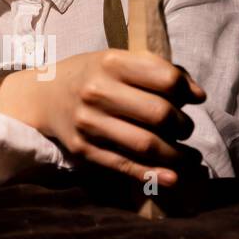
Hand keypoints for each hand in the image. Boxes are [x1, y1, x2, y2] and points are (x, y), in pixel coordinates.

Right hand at [0, 49, 205, 187]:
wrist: (41, 97)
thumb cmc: (89, 75)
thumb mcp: (116, 60)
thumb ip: (156, 70)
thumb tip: (197, 95)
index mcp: (110, 63)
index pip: (165, 79)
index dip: (187, 91)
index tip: (195, 98)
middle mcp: (97, 92)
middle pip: (159, 114)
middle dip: (183, 125)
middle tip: (185, 128)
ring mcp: (89, 123)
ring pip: (146, 144)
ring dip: (175, 153)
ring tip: (185, 154)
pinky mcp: (84, 149)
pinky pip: (125, 166)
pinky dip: (152, 175)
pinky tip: (172, 178)